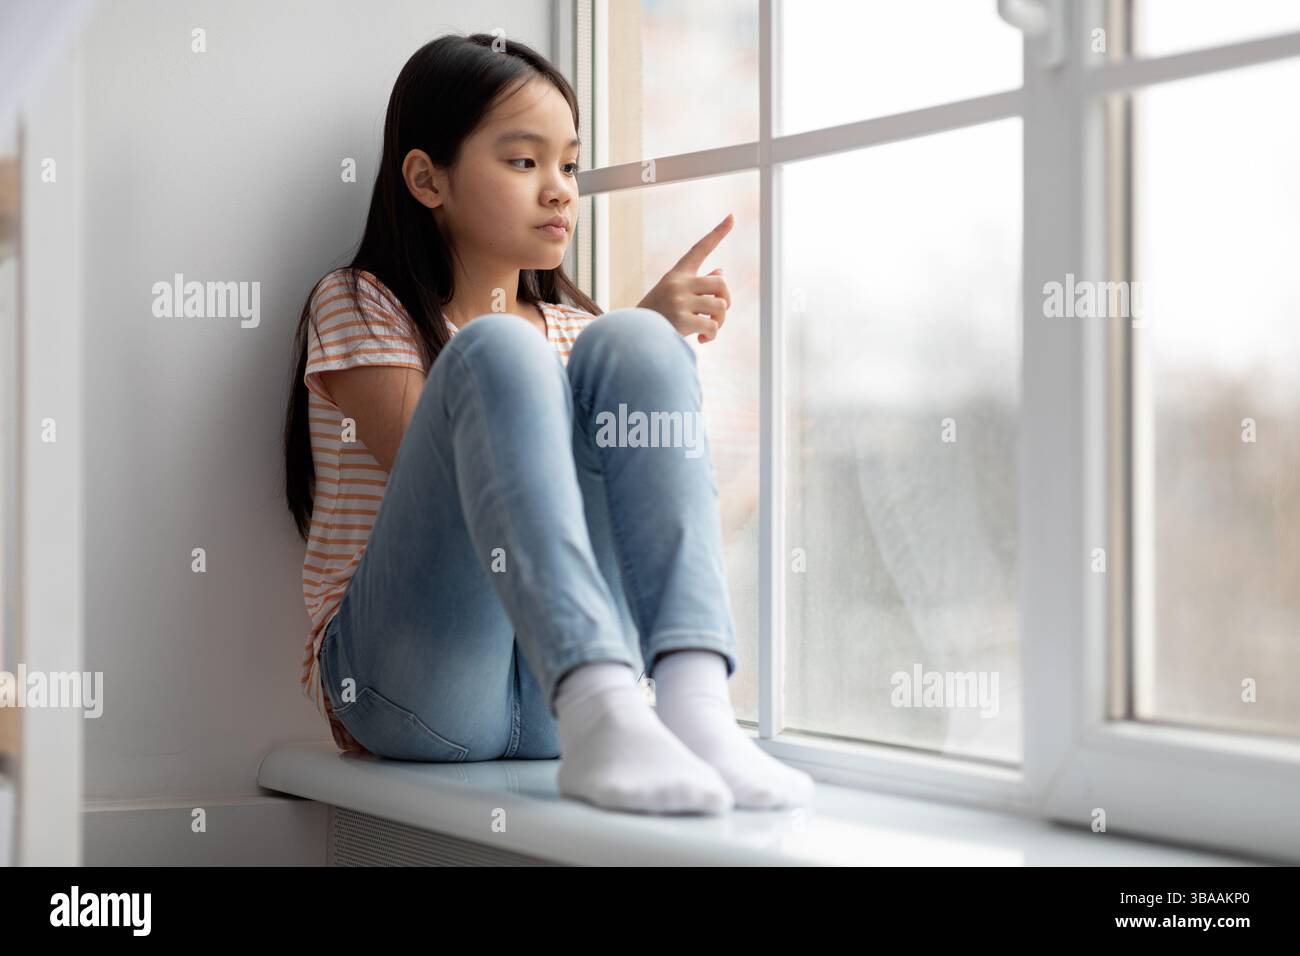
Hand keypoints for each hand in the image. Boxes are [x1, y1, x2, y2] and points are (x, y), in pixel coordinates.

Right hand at [637, 213, 733, 343]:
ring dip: (719, 321)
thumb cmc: (657, 316)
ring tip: (707, 330)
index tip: (732, 216)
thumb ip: (698, 285)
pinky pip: (712, 326)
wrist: (631, 337)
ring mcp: (679, 301)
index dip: (718, 233)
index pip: (700, 249)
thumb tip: (721, 273)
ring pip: (720, 306)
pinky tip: (701, 339)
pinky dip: (712, 335)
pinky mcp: (681, 320)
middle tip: (718, 315)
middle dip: (726, 301)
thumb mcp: (673, 295)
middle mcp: (678, 283)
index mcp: (677, 274)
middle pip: (721, 283)